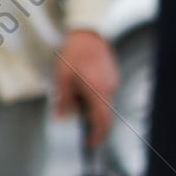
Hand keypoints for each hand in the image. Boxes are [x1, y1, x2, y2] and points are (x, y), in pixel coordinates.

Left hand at [54, 30, 118, 148]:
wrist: (88, 32)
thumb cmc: (75, 52)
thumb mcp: (63, 77)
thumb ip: (64, 100)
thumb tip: (62, 117)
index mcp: (97, 90)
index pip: (103, 121)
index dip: (98, 135)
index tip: (90, 143)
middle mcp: (109, 88)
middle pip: (104, 114)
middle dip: (92, 122)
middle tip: (79, 125)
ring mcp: (113, 81)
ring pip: (104, 103)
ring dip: (92, 108)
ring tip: (76, 98)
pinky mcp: (112, 75)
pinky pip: (105, 93)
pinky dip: (95, 97)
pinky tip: (83, 88)